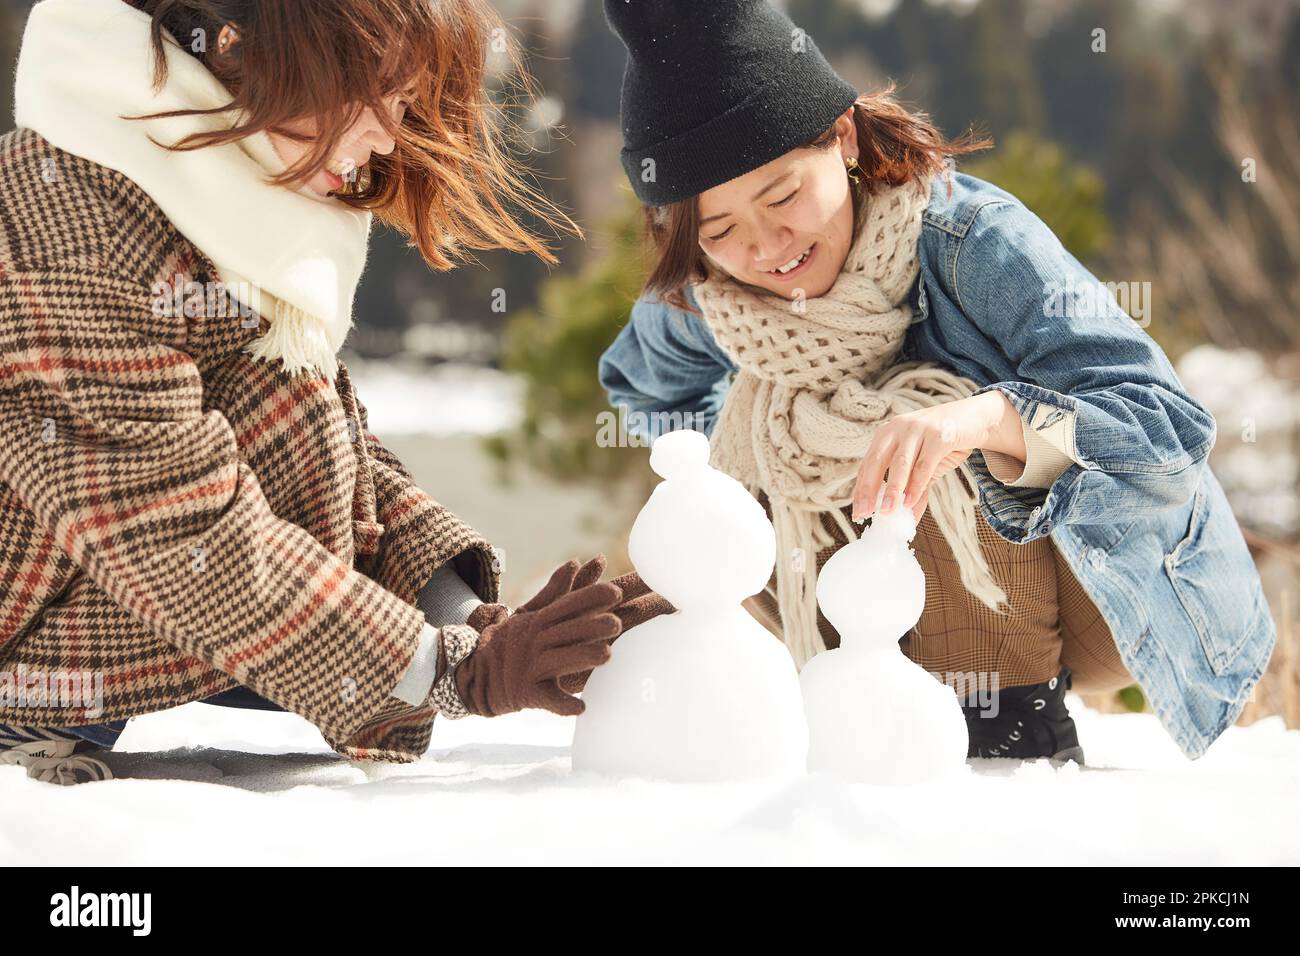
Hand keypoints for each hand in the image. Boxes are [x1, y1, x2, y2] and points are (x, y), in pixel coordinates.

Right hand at [474, 554, 675, 694]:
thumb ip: (555, 589)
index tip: (615, 591)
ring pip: (559, 660)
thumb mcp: (529, 613)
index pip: (567, 604)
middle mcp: (535, 641)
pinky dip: (563, 704)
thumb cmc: (512, 642)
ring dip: (582, 657)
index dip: (590, 597)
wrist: (476, 676)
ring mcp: (532, 667)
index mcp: (539, 620)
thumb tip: (577, 561)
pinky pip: (547, 699)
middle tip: (617, 623)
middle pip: (565, 630)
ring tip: (607, 655)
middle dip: (591, 626)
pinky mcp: (528, 692)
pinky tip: (581, 707)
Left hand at [851, 392, 1019, 525]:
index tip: (858, 512)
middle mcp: (898, 428)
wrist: (974, 419)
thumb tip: (906, 520)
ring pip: (900, 464)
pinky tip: (910, 501)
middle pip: (877, 462)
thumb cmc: (942, 444)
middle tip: (865, 514)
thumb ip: (914, 490)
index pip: (867, 464)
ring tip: (888, 512)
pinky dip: (916, 484)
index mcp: (887, 434)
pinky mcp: (939, 434)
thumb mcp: (923, 467)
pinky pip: (924, 464)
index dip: (861, 489)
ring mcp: (918, 429)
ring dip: (893, 490)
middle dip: (869, 489)